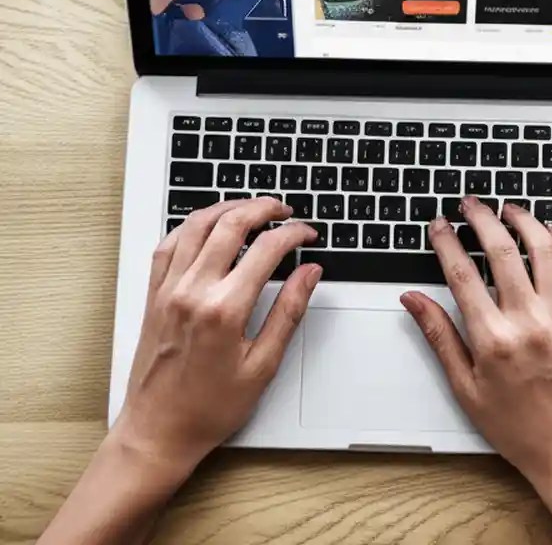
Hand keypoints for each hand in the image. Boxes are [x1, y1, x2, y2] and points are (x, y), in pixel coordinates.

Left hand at [115, 198, 321, 471]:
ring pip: (197, 225)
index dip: (294, 234)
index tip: (308, 235)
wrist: (158, 431)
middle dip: (264, 209)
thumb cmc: (209, 408)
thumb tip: (309, 273)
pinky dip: (192, 226)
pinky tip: (209, 226)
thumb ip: (289, 311)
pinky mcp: (153, 295)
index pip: (267, 250)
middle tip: (285, 211)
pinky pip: (169, 244)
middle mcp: (191, 292)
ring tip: (252, 209)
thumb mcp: (264, 364)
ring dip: (228, 208)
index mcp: (224, 310)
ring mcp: (167, 290)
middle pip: (231, 224)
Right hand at [402, 199, 551, 543]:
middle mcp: (528, 321)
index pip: (462, 273)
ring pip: (543, 250)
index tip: (438, 225)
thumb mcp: (465, 388)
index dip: (446, 241)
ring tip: (507, 208)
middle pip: (502, 250)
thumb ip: (439, 337)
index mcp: (493, 339)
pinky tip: (550, 232)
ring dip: (524, 221)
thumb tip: (413, 301)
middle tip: (469, 204)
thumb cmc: (518, 427)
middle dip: (481, 218)